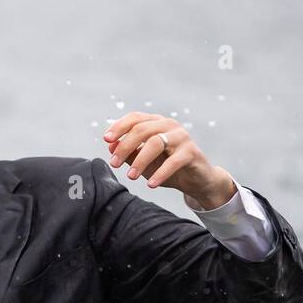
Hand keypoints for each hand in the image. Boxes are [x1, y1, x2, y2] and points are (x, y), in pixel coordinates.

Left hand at [103, 112, 235, 209]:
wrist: (195, 180)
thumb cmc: (166, 167)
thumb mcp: (143, 161)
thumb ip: (129, 153)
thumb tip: (111, 146)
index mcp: (156, 123)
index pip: (135, 118)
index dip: (119, 127)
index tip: (106, 140)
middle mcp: (169, 125)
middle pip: (142, 129)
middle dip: (125, 147)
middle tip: (114, 163)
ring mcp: (181, 137)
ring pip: (156, 142)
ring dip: (140, 161)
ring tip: (131, 176)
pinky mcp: (192, 152)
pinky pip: (173, 161)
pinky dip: (160, 173)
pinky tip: (151, 184)